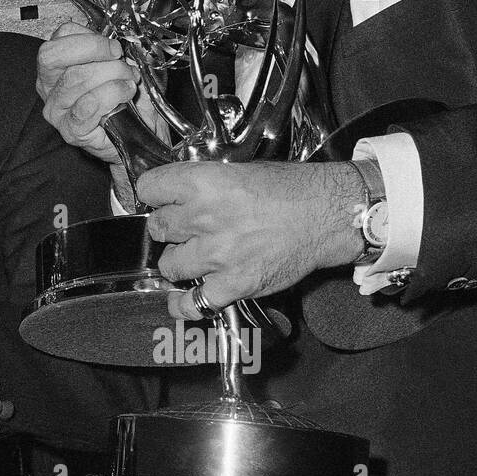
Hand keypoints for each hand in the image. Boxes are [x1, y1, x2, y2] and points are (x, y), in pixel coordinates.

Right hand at [37, 20, 165, 201]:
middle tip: (120, 60)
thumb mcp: (120, 65)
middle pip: (56, 55)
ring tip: (129, 82)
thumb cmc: (126, 100)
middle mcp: (49, 85)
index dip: (90, 37)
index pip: (60, 36)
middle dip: (95, 50)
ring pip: (75, 78)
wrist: (138, 135)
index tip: (114, 47)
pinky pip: (86, 105)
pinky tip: (124, 96)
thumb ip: (113, 51)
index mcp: (57, 64)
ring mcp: (56, 110)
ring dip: (112, 75)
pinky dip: (111, 95)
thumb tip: (118, 43)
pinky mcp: (70, 130)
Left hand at [139, 161, 364, 319]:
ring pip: (169, 264)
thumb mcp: (236, 171)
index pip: (149, 188)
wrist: (328, 214)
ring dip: (179, 261)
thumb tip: (173, 195)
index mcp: (203, 182)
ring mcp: (218, 254)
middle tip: (186, 228)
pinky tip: (180, 300)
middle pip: (157, 228)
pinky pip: (193, 303)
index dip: (153, 194)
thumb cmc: (289, 189)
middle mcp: (205, 218)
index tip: (160, 199)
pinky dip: (183, 304)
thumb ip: (200, 184)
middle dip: (169, 229)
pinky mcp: (234, 284)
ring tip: (196, 256)